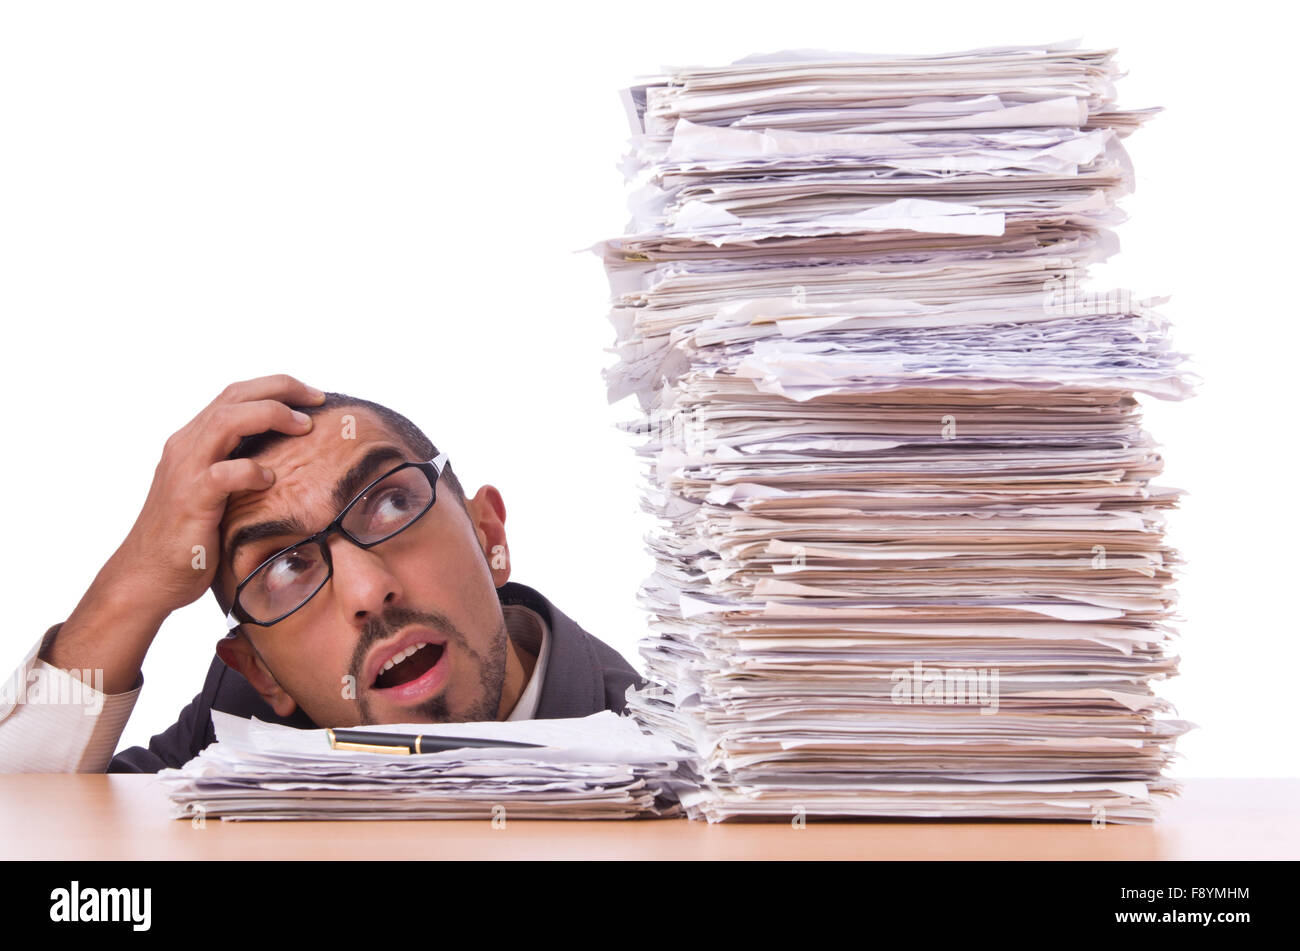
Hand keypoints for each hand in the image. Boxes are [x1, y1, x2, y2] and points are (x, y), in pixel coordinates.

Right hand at [107, 374, 326, 614]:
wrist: (146, 577)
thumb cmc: (190, 538)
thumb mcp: (216, 493)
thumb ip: (238, 469)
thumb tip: (287, 461)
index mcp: (194, 441)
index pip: (236, 395)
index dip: (276, 387)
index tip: (312, 396)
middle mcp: (186, 447)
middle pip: (235, 396)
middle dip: (281, 389)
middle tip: (318, 399)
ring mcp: (185, 471)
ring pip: (227, 421)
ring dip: (271, 416)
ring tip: (304, 428)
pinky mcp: (190, 501)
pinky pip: (223, 474)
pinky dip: (250, 470)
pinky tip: (271, 478)